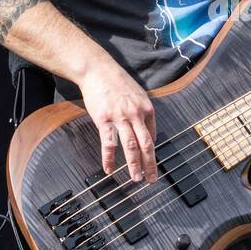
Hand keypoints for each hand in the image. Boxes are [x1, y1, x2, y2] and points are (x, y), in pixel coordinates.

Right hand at [77, 60, 158, 182]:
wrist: (98, 70)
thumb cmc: (117, 82)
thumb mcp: (137, 94)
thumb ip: (142, 111)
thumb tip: (145, 130)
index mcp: (147, 108)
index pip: (152, 135)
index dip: (152, 151)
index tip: (150, 163)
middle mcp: (136, 114)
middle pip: (146, 144)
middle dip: (150, 164)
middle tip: (152, 179)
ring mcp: (120, 117)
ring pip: (130, 146)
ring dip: (134, 165)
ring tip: (136, 178)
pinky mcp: (104, 120)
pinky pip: (109, 143)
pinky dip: (109, 158)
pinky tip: (109, 169)